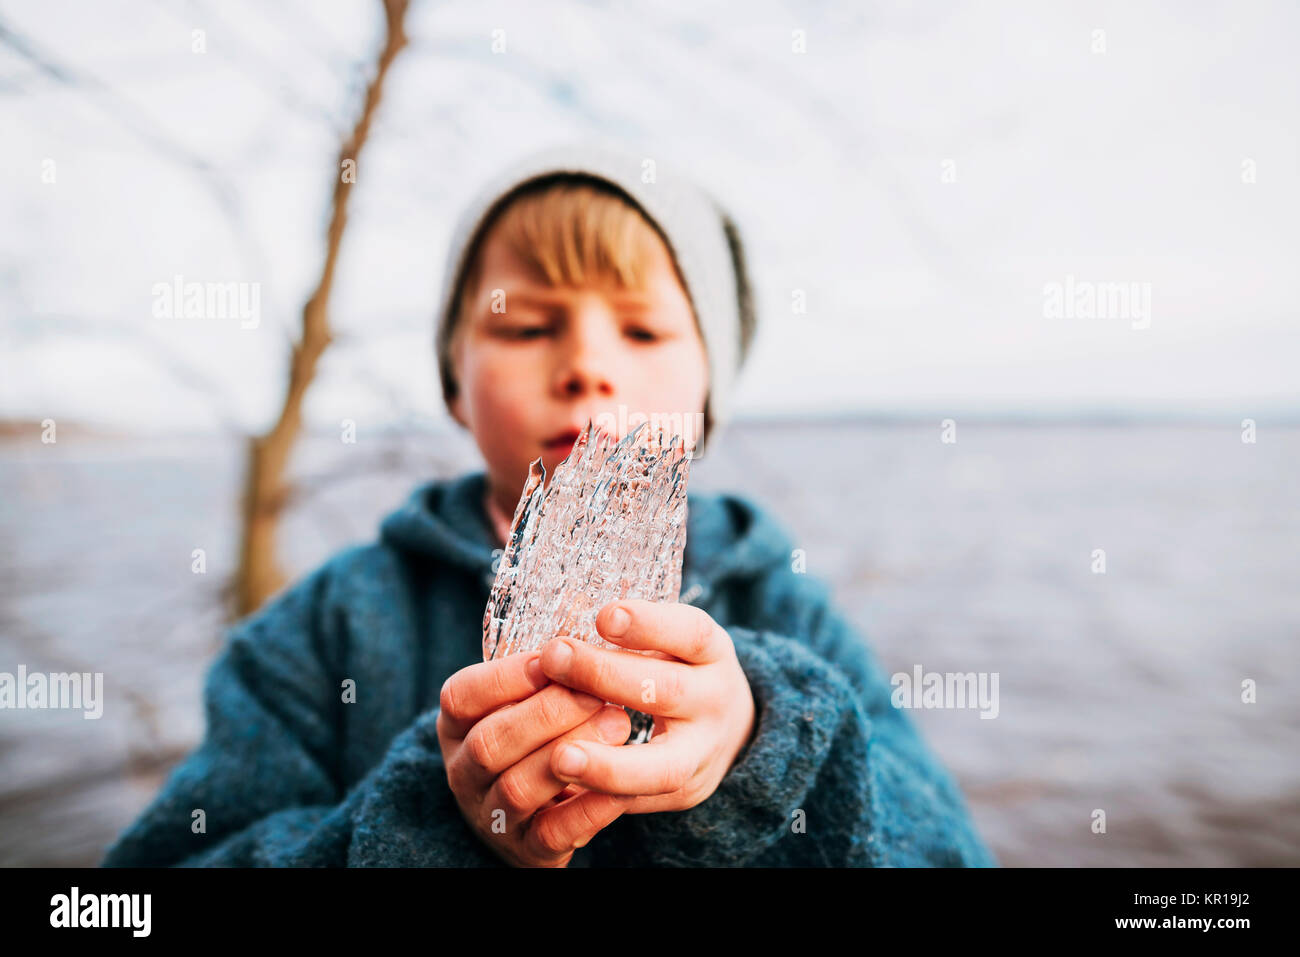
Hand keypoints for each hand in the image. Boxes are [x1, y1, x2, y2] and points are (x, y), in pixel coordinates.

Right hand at [436, 652, 633, 866]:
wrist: (537, 817)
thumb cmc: (535, 739)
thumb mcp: (522, 703)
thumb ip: (542, 677)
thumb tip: (583, 642)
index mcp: (457, 727)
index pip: (461, 697)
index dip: (504, 677)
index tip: (551, 658)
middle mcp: (464, 772)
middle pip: (489, 743)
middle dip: (546, 714)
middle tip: (598, 694)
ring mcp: (491, 815)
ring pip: (517, 788)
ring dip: (570, 753)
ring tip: (618, 726)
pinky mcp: (528, 850)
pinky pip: (554, 832)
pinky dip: (590, 809)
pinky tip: (622, 785)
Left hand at [538, 600, 756, 813]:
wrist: (728, 726)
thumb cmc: (678, 668)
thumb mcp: (671, 639)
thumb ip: (629, 630)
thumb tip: (563, 612)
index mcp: (712, 653)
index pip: (690, 633)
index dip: (650, 625)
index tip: (604, 616)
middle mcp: (715, 701)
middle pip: (668, 692)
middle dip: (606, 677)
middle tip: (553, 657)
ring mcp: (705, 752)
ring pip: (663, 767)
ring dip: (608, 764)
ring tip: (559, 756)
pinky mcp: (686, 792)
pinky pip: (642, 802)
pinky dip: (601, 797)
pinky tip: (565, 789)